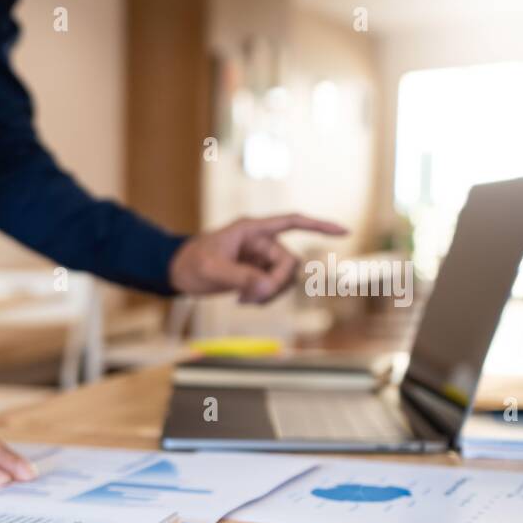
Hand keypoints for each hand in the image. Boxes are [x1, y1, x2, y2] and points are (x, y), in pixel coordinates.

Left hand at [169, 213, 347, 303]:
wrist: (178, 272)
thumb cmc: (191, 263)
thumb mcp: (211, 270)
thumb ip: (240, 277)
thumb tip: (268, 287)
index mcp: (252, 229)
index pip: (292, 222)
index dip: (319, 226)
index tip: (345, 231)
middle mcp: (261, 242)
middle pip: (290, 262)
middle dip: (277, 283)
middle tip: (253, 298)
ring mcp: (260, 258)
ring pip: (285, 278)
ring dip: (271, 293)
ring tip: (244, 300)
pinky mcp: (256, 273)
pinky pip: (273, 287)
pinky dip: (264, 297)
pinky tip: (243, 301)